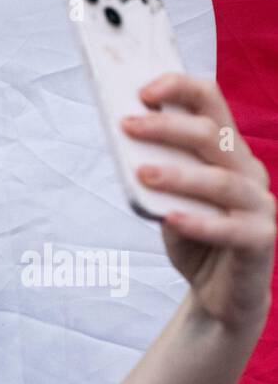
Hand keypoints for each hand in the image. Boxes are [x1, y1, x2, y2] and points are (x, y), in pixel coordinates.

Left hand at [121, 73, 274, 332]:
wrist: (220, 294)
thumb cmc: (192, 237)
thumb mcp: (168, 199)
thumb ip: (155, 171)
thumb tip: (123, 137)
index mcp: (229, 154)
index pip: (213, 106)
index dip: (182, 90)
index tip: (143, 89)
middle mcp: (248, 172)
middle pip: (214, 136)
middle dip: (169, 126)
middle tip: (128, 124)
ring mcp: (259, 206)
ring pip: (221, 182)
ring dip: (179, 175)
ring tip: (141, 173)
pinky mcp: (260, 240)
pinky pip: (230, 228)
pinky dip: (198, 222)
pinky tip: (170, 219)